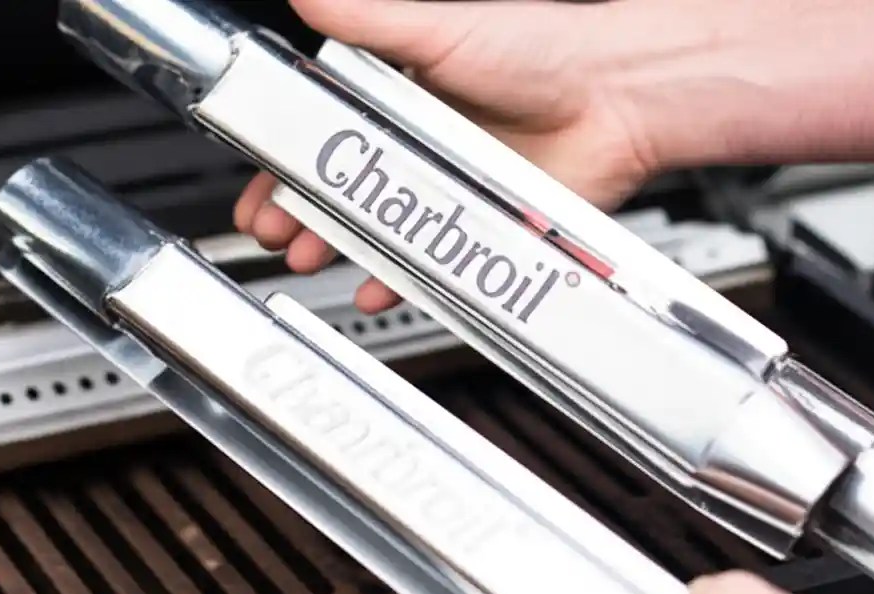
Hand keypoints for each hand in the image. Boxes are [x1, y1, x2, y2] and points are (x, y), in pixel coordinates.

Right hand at [236, 0, 723, 313]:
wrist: (615, 99)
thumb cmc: (541, 52)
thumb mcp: (440, 30)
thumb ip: (370, 20)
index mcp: (397, 95)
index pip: (324, 133)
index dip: (286, 157)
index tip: (258, 176)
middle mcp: (416, 146)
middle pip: (341, 188)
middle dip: (297, 211)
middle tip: (269, 229)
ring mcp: (444, 190)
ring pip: (378, 227)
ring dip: (337, 246)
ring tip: (306, 257)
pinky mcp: (477, 226)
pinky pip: (430, 262)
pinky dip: (401, 279)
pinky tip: (374, 287)